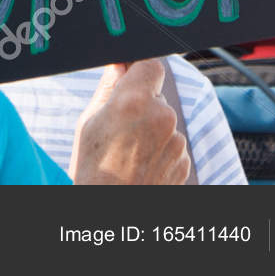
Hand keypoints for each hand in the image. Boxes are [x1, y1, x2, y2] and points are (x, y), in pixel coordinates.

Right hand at [70, 60, 190, 185]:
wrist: (108, 213)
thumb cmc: (92, 171)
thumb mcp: (89, 122)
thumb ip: (109, 85)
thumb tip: (119, 62)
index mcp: (135, 101)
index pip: (151, 63)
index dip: (140, 69)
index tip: (131, 77)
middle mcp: (162, 118)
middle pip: (158, 94)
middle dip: (143, 103)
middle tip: (121, 125)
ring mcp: (177, 142)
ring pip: (165, 121)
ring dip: (152, 129)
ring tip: (128, 152)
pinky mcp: (185, 163)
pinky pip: (173, 144)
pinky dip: (160, 149)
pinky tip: (140, 164)